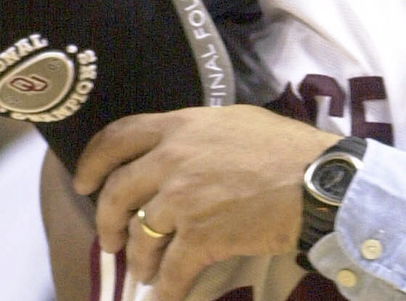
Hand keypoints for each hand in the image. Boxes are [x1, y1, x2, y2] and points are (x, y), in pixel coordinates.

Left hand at [73, 105, 338, 300]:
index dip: (91, 162)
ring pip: (140, 235)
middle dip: (107, 223)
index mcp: (182, 126)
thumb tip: (178, 147)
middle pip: (116, 193)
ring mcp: (184, 198)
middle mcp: (174, 158)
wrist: (320, 180)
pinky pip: (170, 270)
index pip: (117, 137)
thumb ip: (199, 134)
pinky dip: (166, 289)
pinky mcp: (201, 235)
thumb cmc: (288, 149)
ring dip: (140, 258)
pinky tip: (167, 295)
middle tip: (111, 240)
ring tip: (146, 269)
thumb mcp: (237, 122)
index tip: (84, 183)